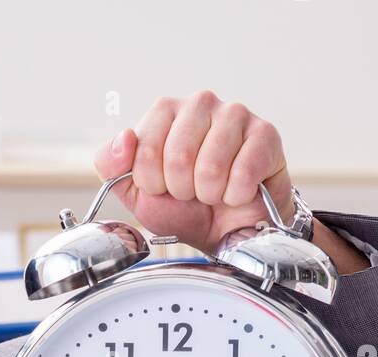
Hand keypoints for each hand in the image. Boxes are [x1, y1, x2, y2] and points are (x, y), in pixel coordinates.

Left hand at [92, 93, 366, 272]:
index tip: (162, 188)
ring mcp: (236, 114)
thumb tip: (123, 139)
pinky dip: (236, 195)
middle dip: (181, 189)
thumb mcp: (135, 192)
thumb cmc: (182, 207)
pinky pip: (243, 172)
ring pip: (211, 165)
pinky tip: (238, 192)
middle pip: (178, 155)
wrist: (224, 231)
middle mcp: (201, 103)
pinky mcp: (266, 134)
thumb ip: (111, 165)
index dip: (151, 181)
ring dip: (209, 193)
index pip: (144, 146)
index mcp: (165, 111)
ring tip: (214, 192)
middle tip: (191, 193)